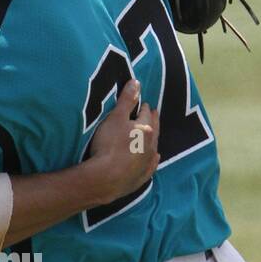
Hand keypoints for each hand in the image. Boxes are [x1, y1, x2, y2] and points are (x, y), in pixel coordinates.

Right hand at [86, 81, 159, 203]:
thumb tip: (137, 82)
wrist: (105, 178)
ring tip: (153, 135)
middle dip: (153, 120)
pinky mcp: (142, 177)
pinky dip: (153, 159)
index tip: (143, 104)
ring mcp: (148, 162)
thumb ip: (127, 100)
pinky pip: (151, 165)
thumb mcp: (115, 118)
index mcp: (146, 129)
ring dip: (153, 139)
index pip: (146, 114)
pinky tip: (155, 158)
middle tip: (153, 114)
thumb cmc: (109, 145)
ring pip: (154, 147)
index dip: (143, 107)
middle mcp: (151, 145)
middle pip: (154, 129)